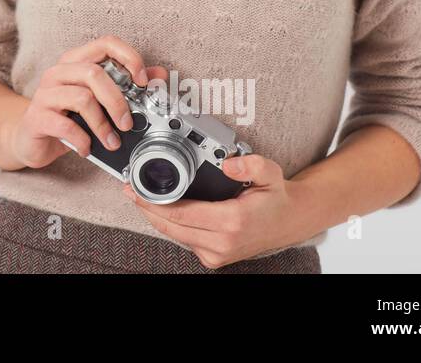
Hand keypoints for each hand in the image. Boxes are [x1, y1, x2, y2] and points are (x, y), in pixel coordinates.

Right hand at [3, 35, 167, 168]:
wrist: (29, 138)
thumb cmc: (66, 116)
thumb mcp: (97, 100)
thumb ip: (127, 86)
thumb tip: (159, 75)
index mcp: (75, 62)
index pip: (105, 43)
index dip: (128, 57)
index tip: (143, 81)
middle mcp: (58, 72)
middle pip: (94, 73)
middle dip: (118, 101)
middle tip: (127, 123)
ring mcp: (45, 94)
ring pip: (82, 98)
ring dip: (103, 125)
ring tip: (111, 142)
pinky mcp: (37, 117)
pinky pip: (65, 125)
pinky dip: (82, 140)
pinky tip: (87, 148)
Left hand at [121, 153, 318, 268]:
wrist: (289, 222)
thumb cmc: (276, 198)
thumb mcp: (270, 173)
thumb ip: (250, 164)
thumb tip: (229, 162)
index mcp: (233, 222)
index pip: (181, 214)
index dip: (154, 202)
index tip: (136, 190)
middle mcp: (223, 242)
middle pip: (172, 226)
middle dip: (147, 209)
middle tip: (131, 191)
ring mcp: (218, 254)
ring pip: (175, 235)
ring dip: (156, 218)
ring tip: (142, 198)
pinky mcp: (215, 258)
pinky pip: (184, 240)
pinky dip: (171, 226)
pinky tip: (163, 211)